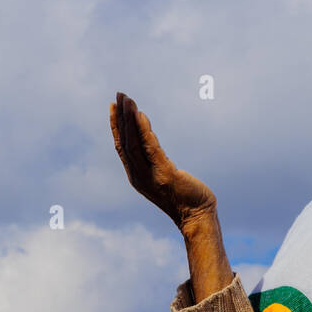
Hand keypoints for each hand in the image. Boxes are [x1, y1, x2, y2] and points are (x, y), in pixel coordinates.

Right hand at [109, 92, 216, 229]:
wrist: (197, 216)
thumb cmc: (185, 196)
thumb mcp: (164, 177)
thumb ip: (155, 162)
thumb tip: (151, 144)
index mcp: (136, 176)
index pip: (122, 147)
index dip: (116, 126)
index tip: (114, 107)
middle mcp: (138, 175)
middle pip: (125, 141)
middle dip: (121, 117)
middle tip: (118, 95)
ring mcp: (149, 175)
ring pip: (134, 142)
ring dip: (129, 119)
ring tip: (127, 99)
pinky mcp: (164, 173)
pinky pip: (150, 148)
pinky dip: (143, 130)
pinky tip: (141, 114)